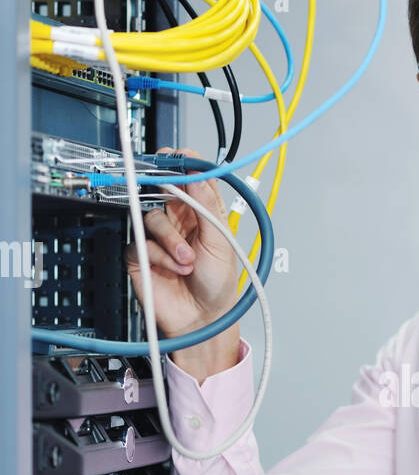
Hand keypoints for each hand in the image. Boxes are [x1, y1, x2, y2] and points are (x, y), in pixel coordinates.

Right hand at [123, 144, 239, 337]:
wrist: (202, 318)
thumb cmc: (217, 284)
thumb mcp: (221, 242)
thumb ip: (207, 205)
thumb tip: (199, 173)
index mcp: (201, 213)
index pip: (189, 179)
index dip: (182, 165)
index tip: (178, 156)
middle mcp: (178, 221)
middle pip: (163, 190)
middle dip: (164, 188)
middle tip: (166, 185)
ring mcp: (158, 236)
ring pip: (152, 217)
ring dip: (172, 240)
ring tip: (187, 261)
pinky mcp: (141, 253)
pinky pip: (141, 241)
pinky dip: (159, 255)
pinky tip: (174, 268)